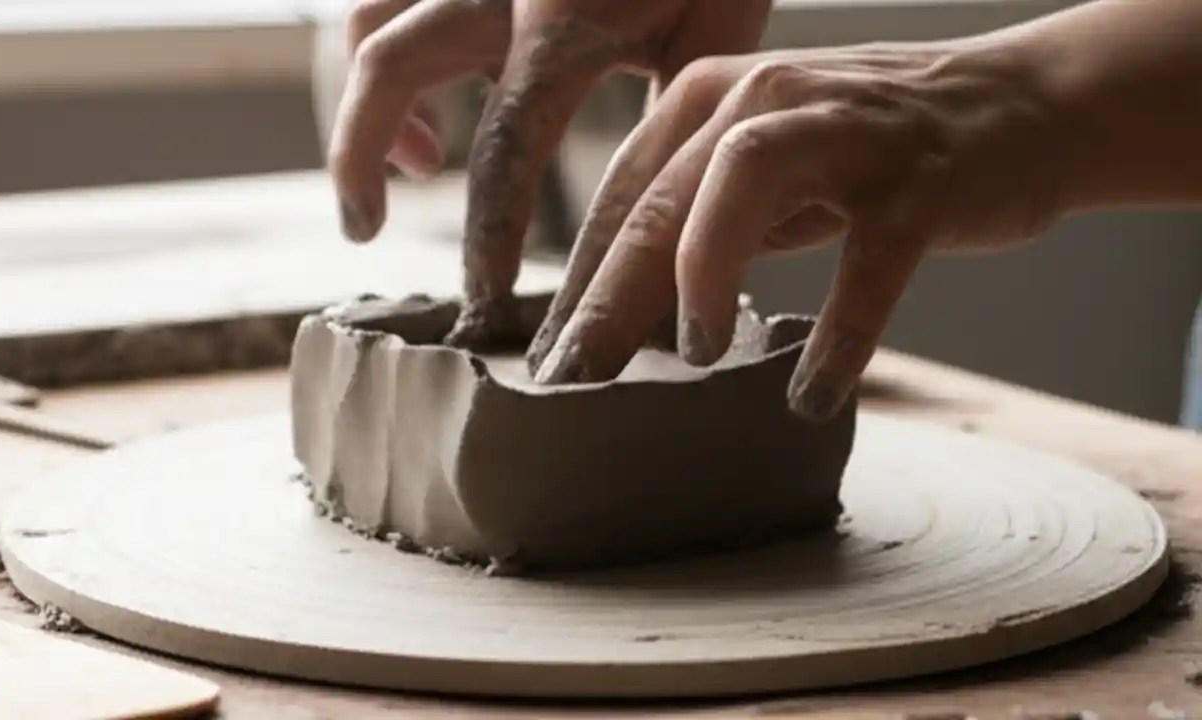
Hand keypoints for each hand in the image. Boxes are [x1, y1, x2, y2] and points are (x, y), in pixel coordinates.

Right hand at [326, 0, 770, 345]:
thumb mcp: (718, 23)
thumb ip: (677, 106)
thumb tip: (663, 202)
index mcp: (564, 19)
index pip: (504, 153)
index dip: (487, 238)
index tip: (487, 297)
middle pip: (381, 72)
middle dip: (357, 162)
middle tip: (364, 230)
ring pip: (365, 21)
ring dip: (367, 100)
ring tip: (410, 165)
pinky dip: (388, 45)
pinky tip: (433, 83)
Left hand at [529, 40, 1068, 420]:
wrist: (1019, 104)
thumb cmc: (871, 150)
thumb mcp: (768, 171)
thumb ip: (700, 219)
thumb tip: (624, 310)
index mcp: (713, 97)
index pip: (621, 194)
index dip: (575, 280)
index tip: (546, 359)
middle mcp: (765, 96)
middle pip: (659, 199)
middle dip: (606, 297)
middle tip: (575, 380)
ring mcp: (843, 131)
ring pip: (736, 189)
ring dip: (700, 279)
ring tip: (696, 358)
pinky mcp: (917, 180)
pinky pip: (867, 263)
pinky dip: (838, 336)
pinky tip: (811, 396)